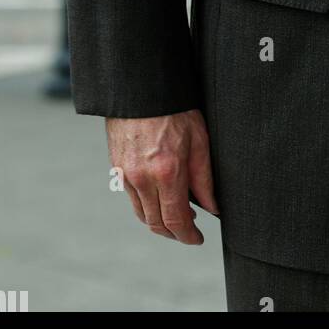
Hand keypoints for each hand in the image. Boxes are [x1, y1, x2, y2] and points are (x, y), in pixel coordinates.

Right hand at [106, 109, 218, 244]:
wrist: (142, 89)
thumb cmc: (175, 110)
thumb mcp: (200, 140)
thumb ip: (205, 178)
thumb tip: (212, 207)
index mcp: (166, 172)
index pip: (175, 220)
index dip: (187, 236)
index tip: (197, 239)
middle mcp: (142, 178)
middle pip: (156, 223)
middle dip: (174, 233)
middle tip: (189, 230)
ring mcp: (126, 175)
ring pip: (142, 214)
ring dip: (159, 222)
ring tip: (176, 216)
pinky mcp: (116, 168)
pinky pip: (132, 198)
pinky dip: (146, 206)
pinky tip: (159, 198)